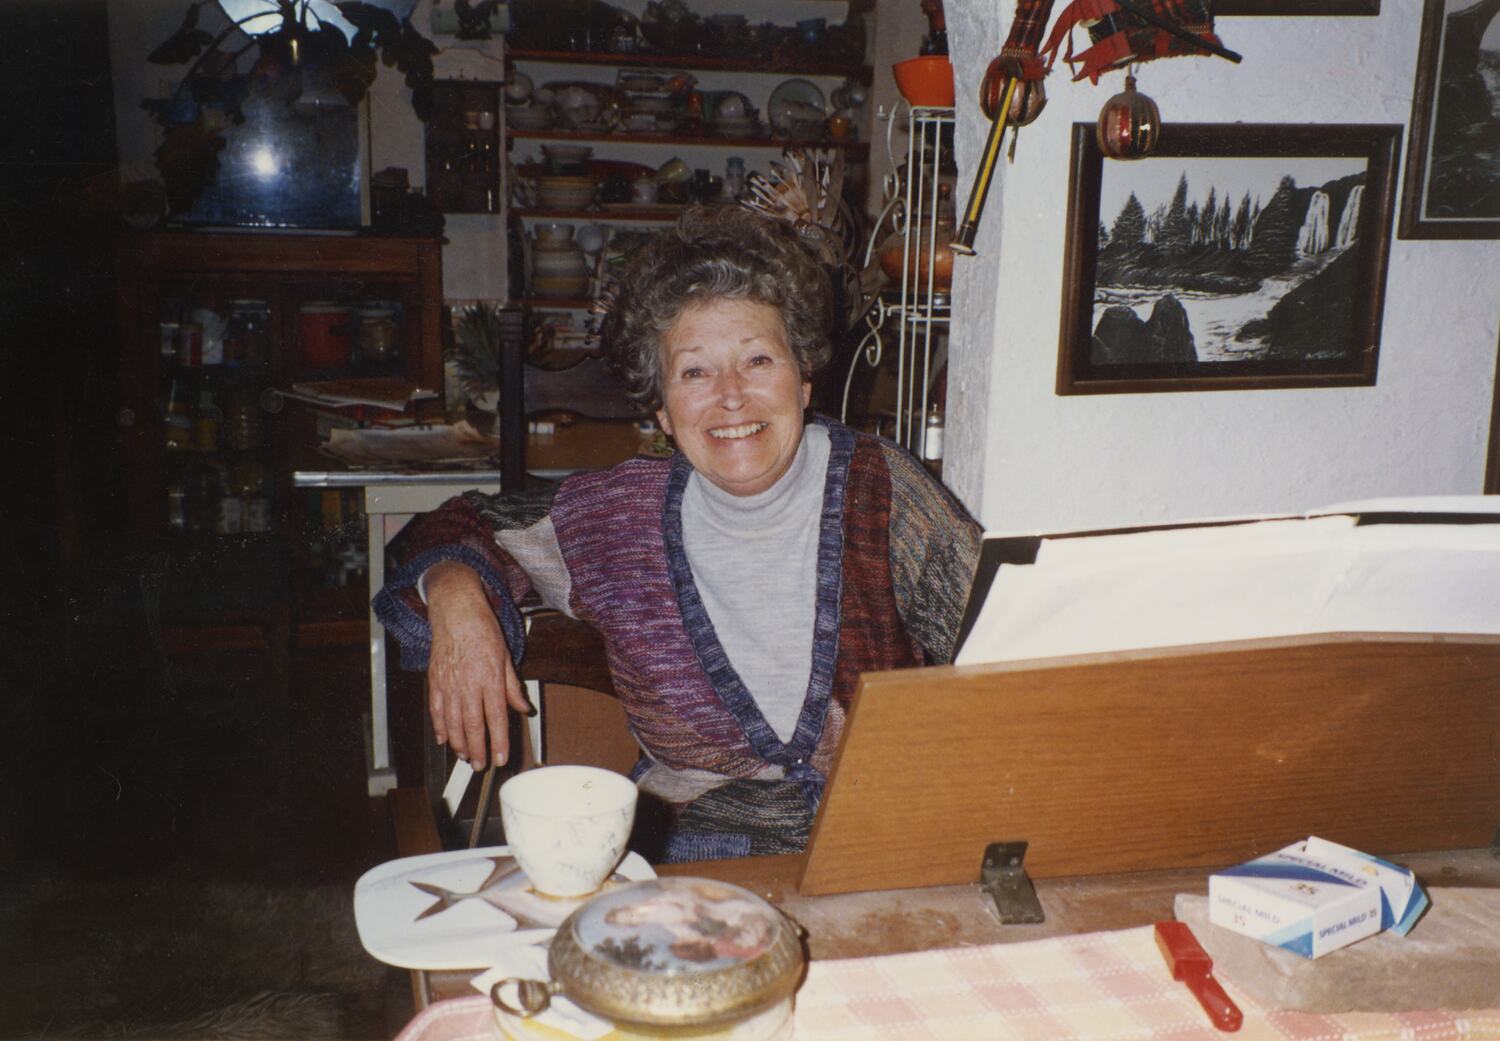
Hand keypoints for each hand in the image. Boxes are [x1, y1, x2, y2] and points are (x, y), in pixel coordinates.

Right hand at [424, 561, 532, 765]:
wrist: (456, 612)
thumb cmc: (483, 631)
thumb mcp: (506, 657)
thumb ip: (513, 687)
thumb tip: (523, 709)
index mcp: (490, 678)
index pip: (497, 718)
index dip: (499, 742)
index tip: (501, 758)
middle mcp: (469, 685)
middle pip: (473, 726)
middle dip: (478, 750)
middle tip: (481, 765)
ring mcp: (449, 684)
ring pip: (453, 723)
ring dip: (459, 744)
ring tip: (465, 757)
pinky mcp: (435, 681)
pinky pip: (436, 710)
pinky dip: (439, 727)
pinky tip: (444, 740)